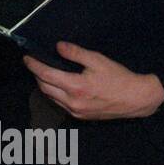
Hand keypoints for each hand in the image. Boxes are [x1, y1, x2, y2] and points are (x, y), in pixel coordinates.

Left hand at [23, 42, 163, 119]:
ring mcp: (76, 112)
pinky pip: (60, 105)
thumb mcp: (98, 60)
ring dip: (45, 85)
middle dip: (37, 75)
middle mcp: (72, 102)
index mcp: (76, 87)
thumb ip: (76, 54)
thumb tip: (58, 47)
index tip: (27, 58)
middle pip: (44, 87)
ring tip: (45, 73)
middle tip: (35, 64)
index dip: (34, 66)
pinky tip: (58, 86)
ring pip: (51, 97)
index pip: (46, 75)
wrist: (136, 99)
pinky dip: (55, 94)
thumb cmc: (119, 78)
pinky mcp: (81, 117)